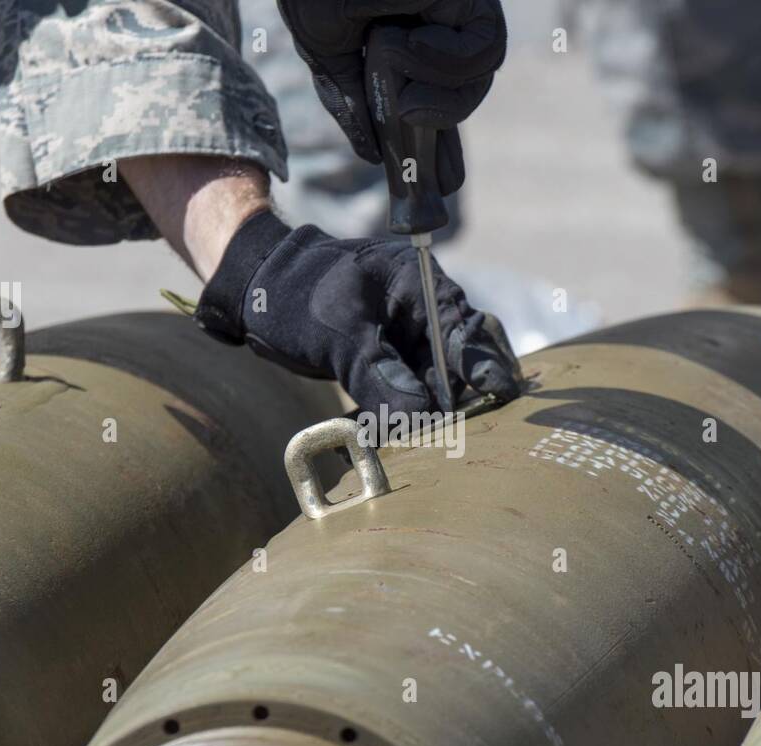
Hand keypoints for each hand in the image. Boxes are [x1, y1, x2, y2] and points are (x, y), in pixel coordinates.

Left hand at [187, 210, 522, 413]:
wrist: (259, 294)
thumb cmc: (297, 295)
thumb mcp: (336, 332)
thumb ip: (377, 373)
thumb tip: (418, 418)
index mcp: (421, 286)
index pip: (465, 331)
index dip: (485, 367)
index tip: (501, 396)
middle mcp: (426, 314)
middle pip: (462, 362)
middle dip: (464, 399)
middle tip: (469, 432)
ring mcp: (411, 342)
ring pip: (438, 386)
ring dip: (433, 416)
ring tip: (435, 445)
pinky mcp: (393, 366)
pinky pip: (411, 396)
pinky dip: (405, 418)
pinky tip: (397, 440)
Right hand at [276, 0, 506, 191]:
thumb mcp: (330, 59)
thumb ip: (353, 105)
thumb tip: (372, 154)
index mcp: (408, 46)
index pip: (438, 102)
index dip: (442, 145)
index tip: (444, 184)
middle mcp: (438, 30)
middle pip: (465, 95)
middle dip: (444, 127)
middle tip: (418, 144)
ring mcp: (457, 13)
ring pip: (478, 79)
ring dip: (437, 93)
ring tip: (397, 76)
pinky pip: (483, 49)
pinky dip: (447, 61)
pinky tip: (411, 42)